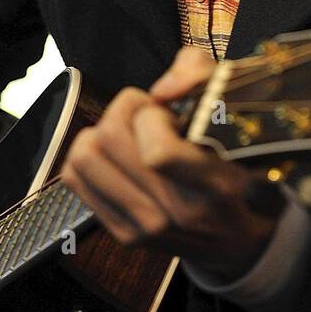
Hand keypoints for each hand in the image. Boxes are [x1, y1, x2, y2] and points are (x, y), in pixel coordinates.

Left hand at [59, 46, 277, 280]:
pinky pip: (74, 177)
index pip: (158, 153)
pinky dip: (90, 155)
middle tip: (151, 121)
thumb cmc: (236, 158)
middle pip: (110, 139)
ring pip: (84, 156)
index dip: (153, 117)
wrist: (235, 234)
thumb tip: (160, 91)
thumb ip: (200, 75)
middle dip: (126, 113)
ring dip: (103, 133)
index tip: (171, 114)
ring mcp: (150, 229)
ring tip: (134, 139)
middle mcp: (182, 212)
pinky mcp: (125, 236)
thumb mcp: (236, 106)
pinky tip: (120, 159)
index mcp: (219, 182)